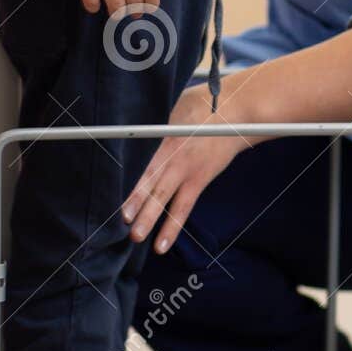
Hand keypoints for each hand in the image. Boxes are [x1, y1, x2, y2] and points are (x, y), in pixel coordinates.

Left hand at [122, 76, 254, 252]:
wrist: (238, 114)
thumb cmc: (203, 105)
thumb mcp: (175, 106)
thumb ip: (156, 121)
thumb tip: (129, 128)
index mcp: (165, 134)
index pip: (142, 157)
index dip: (129, 172)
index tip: (112, 185)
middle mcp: (175, 155)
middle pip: (151, 179)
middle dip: (136, 200)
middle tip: (123, 219)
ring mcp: (187, 170)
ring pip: (165, 198)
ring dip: (151, 218)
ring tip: (136, 236)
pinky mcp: (199, 180)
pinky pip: (183, 208)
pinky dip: (171, 227)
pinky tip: (160, 245)